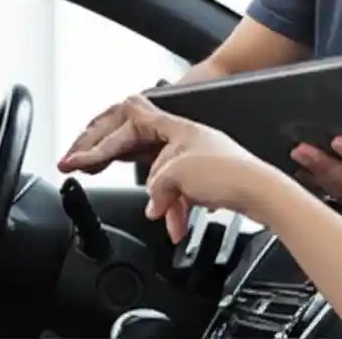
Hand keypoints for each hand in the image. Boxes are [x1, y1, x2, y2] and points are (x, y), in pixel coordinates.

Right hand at [57, 95, 277, 241]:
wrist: (263, 192)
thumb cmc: (229, 171)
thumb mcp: (177, 174)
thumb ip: (155, 186)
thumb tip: (154, 202)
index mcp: (175, 127)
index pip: (128, 119)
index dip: (99, 134)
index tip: (78, 152)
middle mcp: (183, 137)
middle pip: (136, 143)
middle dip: (110, 157)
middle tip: (83, 165)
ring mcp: (194, 156)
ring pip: (158, 175)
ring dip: (156, 197)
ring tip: (159, 214)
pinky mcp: (206, 177)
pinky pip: (178, 191)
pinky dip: (174, 208)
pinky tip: (175, 223)